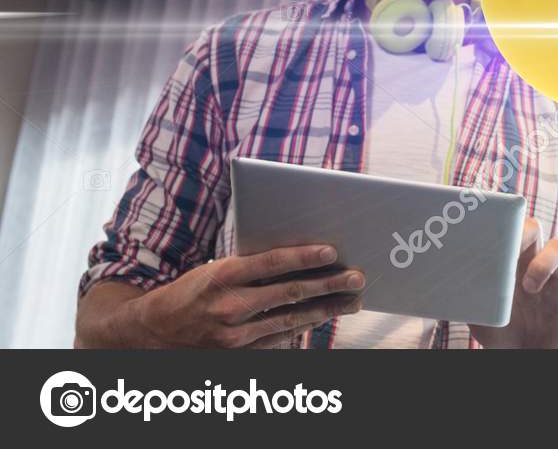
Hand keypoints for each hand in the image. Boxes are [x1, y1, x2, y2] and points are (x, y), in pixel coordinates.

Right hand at [122, 244, 363, 347]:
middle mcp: (228, 306)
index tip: (332, 251)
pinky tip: (323, 317)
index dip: (304, 257)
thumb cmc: (190, 292)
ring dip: (325, 309)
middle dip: (328, 285)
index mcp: (221, 276)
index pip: (271, 263)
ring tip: (352, 300)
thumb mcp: (214, 270)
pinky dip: (303, 327)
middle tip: (357, 278)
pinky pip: (279, 339)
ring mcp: (233, 335)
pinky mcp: (237, 354)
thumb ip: (251, 265)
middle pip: (289, 293)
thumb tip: (297, 256)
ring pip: (290, 320)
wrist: (152, 331)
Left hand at [470, 218, 557, 348]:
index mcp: (510, 266)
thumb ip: (475, 298)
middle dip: (525, 234)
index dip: (506, 225)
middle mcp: (534, 266)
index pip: (510, 230)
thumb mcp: (482, 318)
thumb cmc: (504, 335)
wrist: (524, 359)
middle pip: (535, 228)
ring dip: (544, 262)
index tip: (494, 234)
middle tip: (512, 255)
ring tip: (531, 287)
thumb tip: (458, 279)